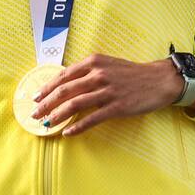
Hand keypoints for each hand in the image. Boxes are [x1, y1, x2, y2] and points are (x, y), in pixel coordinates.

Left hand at [32, 53, 192, 135]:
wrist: (159, 80)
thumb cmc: (133, 73)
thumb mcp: (109, 64)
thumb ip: (88, 71)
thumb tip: (65, 84)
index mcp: (94, 62)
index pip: (63, 76)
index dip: (46, 88)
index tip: (35, 97)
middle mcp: (99, 74)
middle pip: (65, 91)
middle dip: (46, 103)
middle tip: (35, 114)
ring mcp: (108, 91)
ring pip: (75, 104)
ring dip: (57, 115)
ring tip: (47, 123)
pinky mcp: (117, 106)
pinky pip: (92, 118)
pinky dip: (77, 126)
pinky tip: (68, 132)